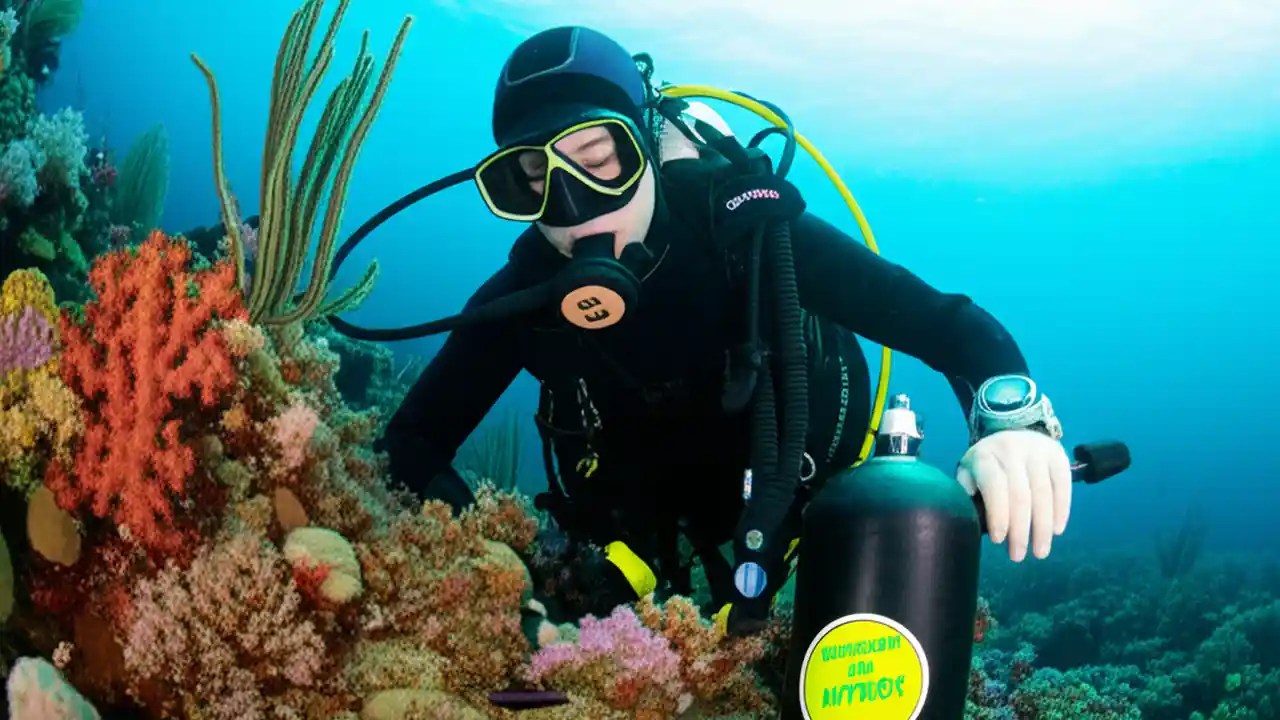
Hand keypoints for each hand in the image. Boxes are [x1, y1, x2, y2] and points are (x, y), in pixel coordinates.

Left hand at [956, 429, 1072, 561]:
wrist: (1013, 428)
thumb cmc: (988, 462)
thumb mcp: (969, 470)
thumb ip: (967, 492)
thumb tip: (969, 521)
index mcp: (985, 456)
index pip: (994, 487)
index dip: (998, 515)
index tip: (998, 540)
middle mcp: (1012, 450)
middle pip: (1020, 495)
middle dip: (1021, 530)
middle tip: (1019, 556)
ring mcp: (1038, 451)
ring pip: (1043, 493)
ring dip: (1043, 527)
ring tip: (1040, 551)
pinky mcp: (1058, 455)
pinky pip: (1062, 486)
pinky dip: (1061, 510)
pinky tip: (1056, 530)